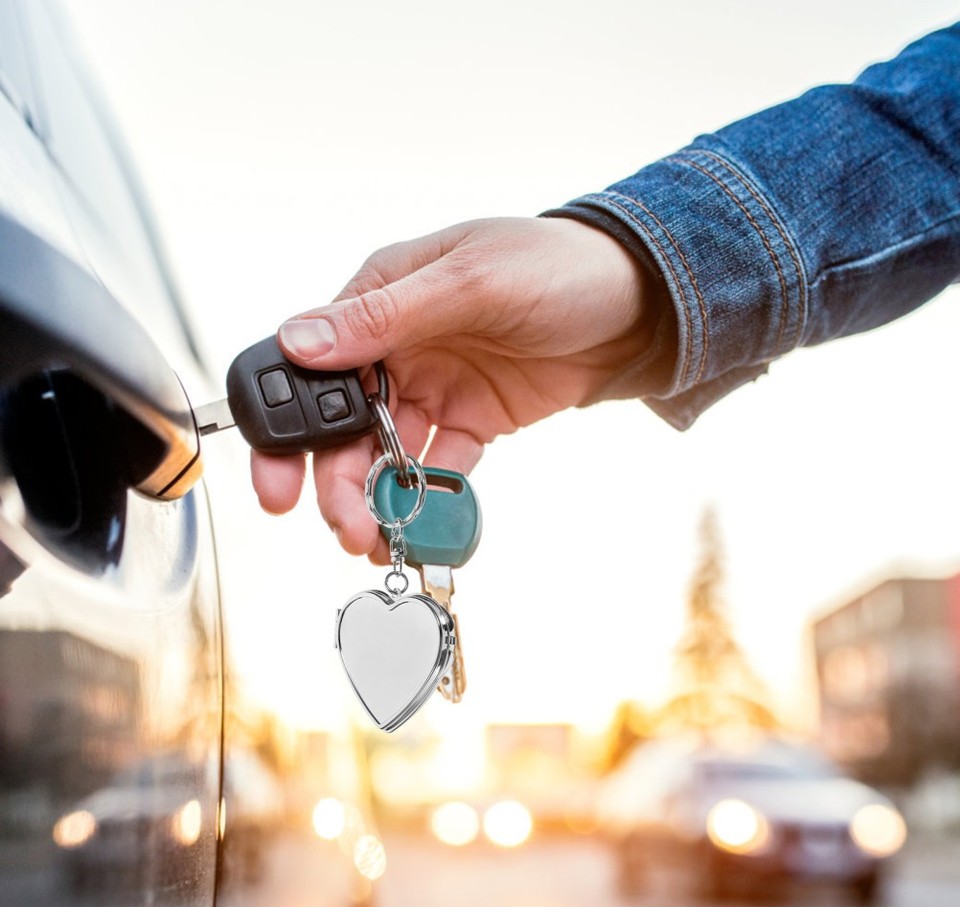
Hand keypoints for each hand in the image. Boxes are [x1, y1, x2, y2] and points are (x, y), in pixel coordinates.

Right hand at [251, 216, 648, 561]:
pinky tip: (423, 526)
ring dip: (377, 499)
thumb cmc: (556, 266)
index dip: (286, 426)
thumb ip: (384, 316)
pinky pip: (440, 467)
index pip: (310, 366)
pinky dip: (429, 498)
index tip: (278, 482)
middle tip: (344, 526)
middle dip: (335, 480)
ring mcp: (434, 387)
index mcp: (379, 298)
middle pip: (342, 424)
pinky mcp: (472, 421)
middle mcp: (397, 346)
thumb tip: (299, 341)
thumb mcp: (470, 281)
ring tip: (377, 540)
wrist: (639, 303)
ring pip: (385, 454)